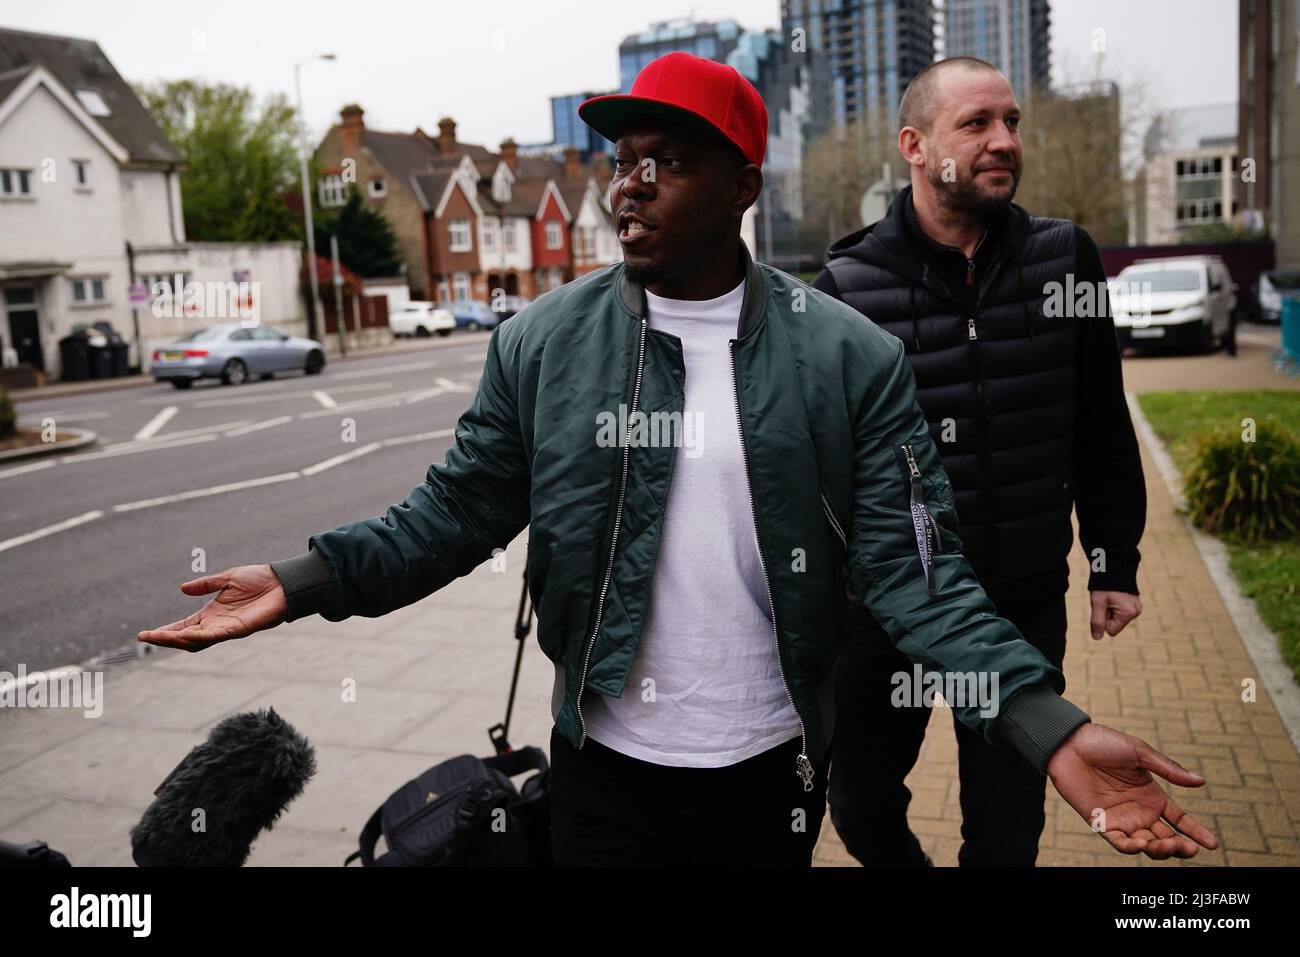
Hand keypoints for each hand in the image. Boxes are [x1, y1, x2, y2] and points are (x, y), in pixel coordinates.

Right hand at [137, 564, 287, 652]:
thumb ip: (206, 585)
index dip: (165, 630)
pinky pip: (216, 636)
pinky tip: (184, 635)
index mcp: (212, 614)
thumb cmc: (260, 580)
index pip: (183, 626)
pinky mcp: (240, 629)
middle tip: (145, 637)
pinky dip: (199, 637)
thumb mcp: (227, 579)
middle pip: (186, 637)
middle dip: (165, 638)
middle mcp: (217, 624)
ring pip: (197, 640)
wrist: (284, 581)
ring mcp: (228, 628)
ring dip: (176, 639)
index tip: (145, 634)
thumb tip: (182, 589)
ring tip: (157, 637)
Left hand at [1047, 723, 1217, 858]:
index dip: (1196, 832)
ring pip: (1147, 845)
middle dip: (1180, 847)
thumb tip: (1201, 781)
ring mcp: (1121, 819)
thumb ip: (1168, 769)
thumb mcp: (1139, 752)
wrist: (1069, 743)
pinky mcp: (1101, 823)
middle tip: (1191, 848)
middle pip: (1166, 838)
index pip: (1180, 820)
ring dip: (1160, 850)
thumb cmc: (1103, 743)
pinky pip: (1120, 843)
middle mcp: (1140, 811)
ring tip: (1169, 845)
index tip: (1213, 844)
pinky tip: (1143, 844)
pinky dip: (1132, 848)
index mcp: (1152, 795)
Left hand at [1089, 590, 1140, 639]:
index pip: (1111, 630)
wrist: (1113, 567)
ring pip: (1117, 617)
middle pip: (1115, 624)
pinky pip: (1120, 610)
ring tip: (1109, 596)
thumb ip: (1097, 622)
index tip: (1103, 606)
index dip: (1103, 620)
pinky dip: (1114, 604)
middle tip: (1105, 600)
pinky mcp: (1134, 603)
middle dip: (1107, 614)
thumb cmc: (1104, 585)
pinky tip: (1114, 595)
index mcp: (1129, 613)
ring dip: (1110, 609)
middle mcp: (1136, 612)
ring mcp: (1136, 607)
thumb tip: (1097, 638)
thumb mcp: (1098, 603)